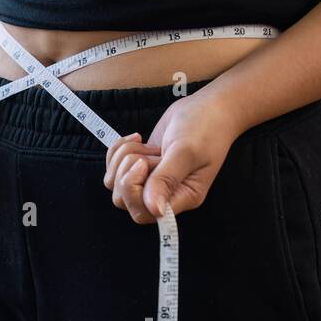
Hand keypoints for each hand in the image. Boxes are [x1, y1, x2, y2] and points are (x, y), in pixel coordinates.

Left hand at [104, 89, 244, 223]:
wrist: (207, 107)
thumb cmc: (204, 129)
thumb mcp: (185, 152)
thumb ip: (166, 179)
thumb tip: (154, 210)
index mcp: (182, 197)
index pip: (144, 213)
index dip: (133, 190)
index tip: (144, 164)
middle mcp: (165, 194)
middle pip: (123, 200)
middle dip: (126, 172)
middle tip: (150, 154)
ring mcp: (150, 180)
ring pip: (115, 183)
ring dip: (123, 159)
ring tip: (147, 147)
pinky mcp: (140, 166)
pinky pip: (114, 167)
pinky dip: (118, 150)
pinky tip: (138, 138)